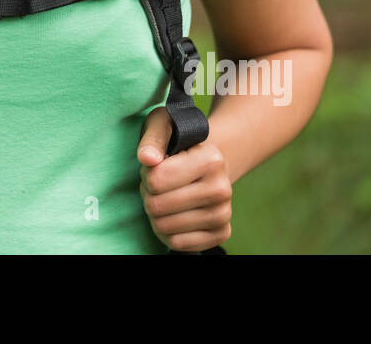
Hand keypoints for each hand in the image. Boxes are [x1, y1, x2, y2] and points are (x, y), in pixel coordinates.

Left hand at [137, 107, 231, 251]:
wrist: (207, 161)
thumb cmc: (178, 141)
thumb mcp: (163, 126)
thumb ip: (152, 139)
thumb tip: (147, 159)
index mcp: (211, 160)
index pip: (156, 179)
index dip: (146, 174)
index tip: (155, 165)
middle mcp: (223, 189)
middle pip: (158, 205)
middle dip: (148, 194)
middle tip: (157, 183)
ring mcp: (223, 214)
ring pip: (164, 227)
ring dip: (155, 213)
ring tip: (165, 195)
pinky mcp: (221, 233)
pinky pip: (177, 244)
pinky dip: (166, 232)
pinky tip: (172, 214)